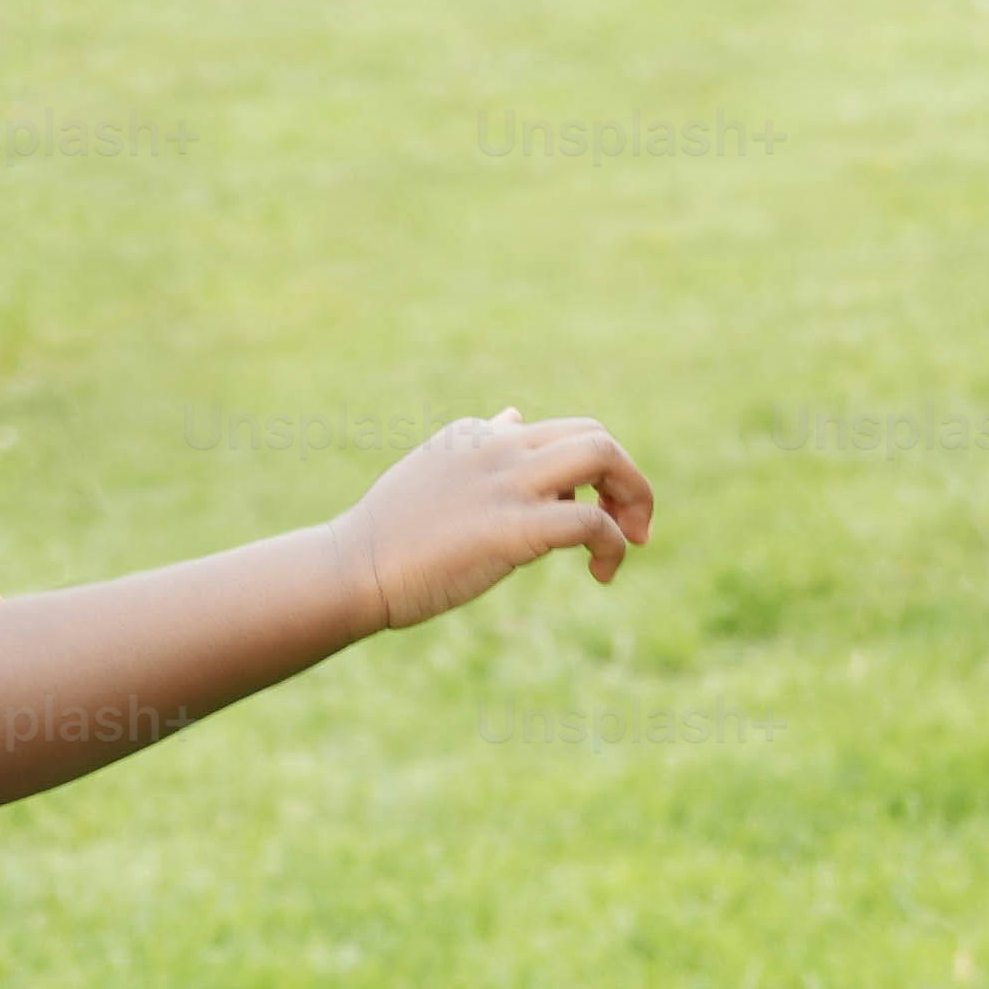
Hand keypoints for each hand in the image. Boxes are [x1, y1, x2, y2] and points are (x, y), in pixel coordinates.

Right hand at [337, 410, 655, 630]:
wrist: (353, 567)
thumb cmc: (390, 534)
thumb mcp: (437, 470)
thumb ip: (479, 444)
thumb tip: (511, 417)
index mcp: (481, 435)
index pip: (562, 432)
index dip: (593, 474)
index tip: (595, 513)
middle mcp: (500, 446)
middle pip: (596, 435)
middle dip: (629, 480)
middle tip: (633, 527)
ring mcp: (507, 483)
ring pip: (604, 456)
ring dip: (634, 499)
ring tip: (629, 542)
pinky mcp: (512, 526)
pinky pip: (591, 520)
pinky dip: (613, 545)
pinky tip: (602, 572)